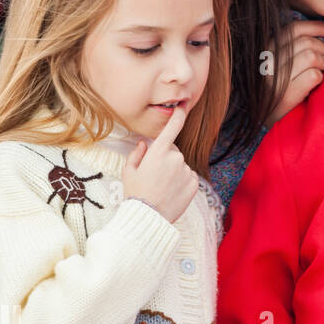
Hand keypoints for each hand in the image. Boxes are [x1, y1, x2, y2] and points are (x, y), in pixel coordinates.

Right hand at [121, 105, 198, 224]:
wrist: (149, 217)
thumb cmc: (136, 193)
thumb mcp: (129, 172)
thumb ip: (137, 154)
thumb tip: (144, 144)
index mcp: (159, 152)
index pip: (172, 128)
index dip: (178, 115)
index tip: (182, 106)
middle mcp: (176, 158)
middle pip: (173, 151)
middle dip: (165, 158)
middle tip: (154, 175)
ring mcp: (187, 170)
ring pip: (180, 165)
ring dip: (173, 171)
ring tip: (161, 186)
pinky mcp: (194, 183)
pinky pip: (188, 176)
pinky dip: (182, 181)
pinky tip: (171, 192)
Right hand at [263, 20, 323, 127]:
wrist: (259, 123)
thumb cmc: (274, 92)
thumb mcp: (278, 66)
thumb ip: (293, 50)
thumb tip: (322, 35)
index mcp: (265, 51)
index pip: (294, 29)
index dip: (317, 26)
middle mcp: (267, 62)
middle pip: (306, 42)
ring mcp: (275, 78)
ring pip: (310, 56)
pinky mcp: (284, 94)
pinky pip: (313, 75)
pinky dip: (321, 77)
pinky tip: (320, 82)